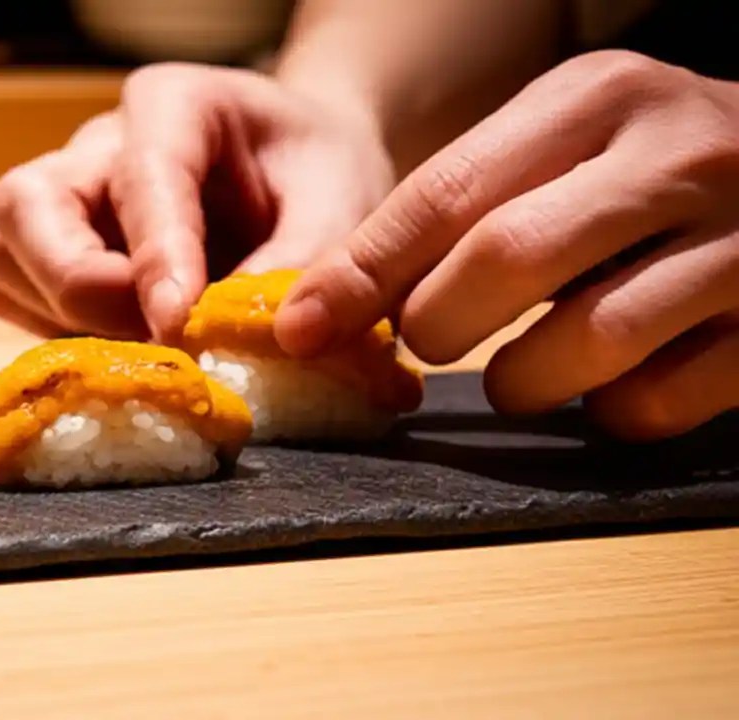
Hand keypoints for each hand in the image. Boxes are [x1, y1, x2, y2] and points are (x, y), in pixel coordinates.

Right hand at [0, 62, 394, 343]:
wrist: (300, 175)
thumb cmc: (318, 176)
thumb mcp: (339, 204)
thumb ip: (299, 266)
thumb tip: (237, 344)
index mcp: (172, 105)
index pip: (140, 177)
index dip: (154, 257)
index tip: (178, 325)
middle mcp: (97, 147)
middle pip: (22, 206)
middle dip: (74, 284)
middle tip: (152, 335)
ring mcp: (63, 200)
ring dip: (51, 311)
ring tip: (137, 343)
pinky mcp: (49, 254)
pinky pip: (7, 293)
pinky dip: (47, 331)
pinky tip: (115, 347)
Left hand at [276, 51, 738, 439]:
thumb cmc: (645, 173)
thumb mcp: (561, 150)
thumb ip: (460, 209)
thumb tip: (323, 304)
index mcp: (599, 99)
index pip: (446, 192)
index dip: (361, 272)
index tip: (300, 327)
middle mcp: (677, 154)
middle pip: (506, 259)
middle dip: (437, 323)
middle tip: (430, 340)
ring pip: (589, 341)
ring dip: (520, 380)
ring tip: (517, 373)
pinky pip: (657, 402)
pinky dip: (608, 413)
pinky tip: (607, 386)